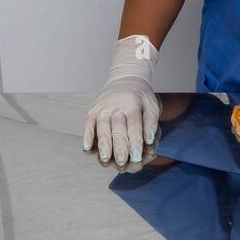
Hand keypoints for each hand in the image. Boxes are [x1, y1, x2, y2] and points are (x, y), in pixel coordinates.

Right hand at [83, 34, 160, 164]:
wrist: (125, 77)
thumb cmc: (141, 96)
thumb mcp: (152, 104)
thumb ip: (152, 122)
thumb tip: (150, 141)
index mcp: (132, 104)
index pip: (134, 125)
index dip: (135, 142)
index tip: (137, 157)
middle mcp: (116, 106)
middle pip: (117, 129)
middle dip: (120, 147)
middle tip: (122, 163)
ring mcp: (102, 108)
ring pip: (102, 128)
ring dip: (104, 145)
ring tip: (106, 160)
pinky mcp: (92, 110)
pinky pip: (88, 124)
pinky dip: (87, 136)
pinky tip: (88, 149)